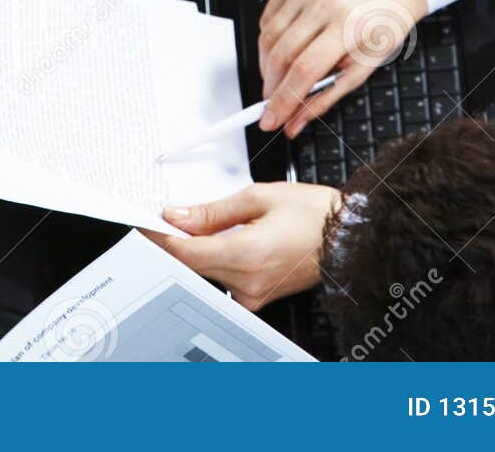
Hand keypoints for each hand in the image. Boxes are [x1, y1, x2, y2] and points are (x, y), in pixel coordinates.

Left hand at [143, 182, 340, 311]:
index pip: (186, 253)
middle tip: (165, 216)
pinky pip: (224, 279)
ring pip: (206, 272)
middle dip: (176, 239)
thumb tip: (179, 216)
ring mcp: (253, 295)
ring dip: (195, 249)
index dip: (160, 236)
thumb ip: (214, 211)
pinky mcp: (258, 297)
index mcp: (247, 254)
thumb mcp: (260, 197)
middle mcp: (248, 282)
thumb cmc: (314, 214)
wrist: (349, 237)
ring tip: (193, 224)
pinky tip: (217, 240)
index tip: (145, 221)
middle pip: (192, 264)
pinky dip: (214, 259)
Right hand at [258, 0, 428, 137]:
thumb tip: (295, 121)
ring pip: (268, 36)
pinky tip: (282, 48)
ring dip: (267, 66)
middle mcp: (325, 1)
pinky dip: (268, 40)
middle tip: (272, 103)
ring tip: (279, 77)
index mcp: (349, 24)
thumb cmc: (383, 21)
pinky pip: (268, 16)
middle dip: (271, 87)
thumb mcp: (365, 66)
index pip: (304, 70)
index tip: (270, 120)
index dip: (282, 101)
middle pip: (281, 54)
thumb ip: (326, 97)